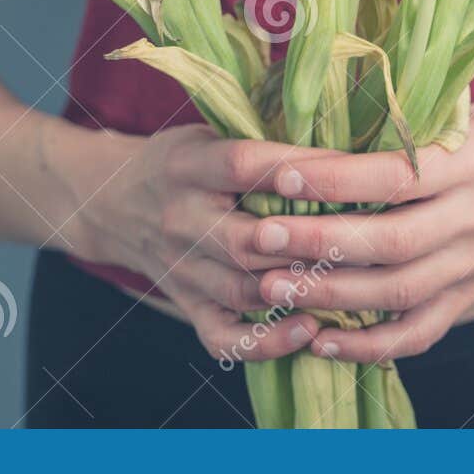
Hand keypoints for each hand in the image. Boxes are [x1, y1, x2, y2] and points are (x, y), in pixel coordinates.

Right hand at [44, 121, 347, 364]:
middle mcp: (179, 219)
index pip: (242, 165)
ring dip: (298, 291)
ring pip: (242, 288)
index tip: (351, 169)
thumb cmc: (183, 161)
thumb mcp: (207, 132)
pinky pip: (225, 336)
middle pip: (243, 239)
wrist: (112, 202)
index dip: (294, 170)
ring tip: (354, 285)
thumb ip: (258, 138)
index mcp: (187, 166)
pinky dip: (267, 341)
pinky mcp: (187, 306)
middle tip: (362, 238)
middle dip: (304, 243)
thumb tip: (342, 139)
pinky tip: (310, 330)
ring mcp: (181, 269)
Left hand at [245, 100, 473, 363]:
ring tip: (272, 287)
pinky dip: (369, 345)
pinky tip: (320, 339)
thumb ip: (405, 117)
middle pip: (394, 241)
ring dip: (331, 294)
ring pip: (400, 291)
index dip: (338, 178)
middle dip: (321, 242)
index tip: (281, 174)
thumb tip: (319, 105)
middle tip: (261, 237)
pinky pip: (419, 332)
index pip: (398, 174)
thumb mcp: (463, 109)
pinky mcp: (472, 294)